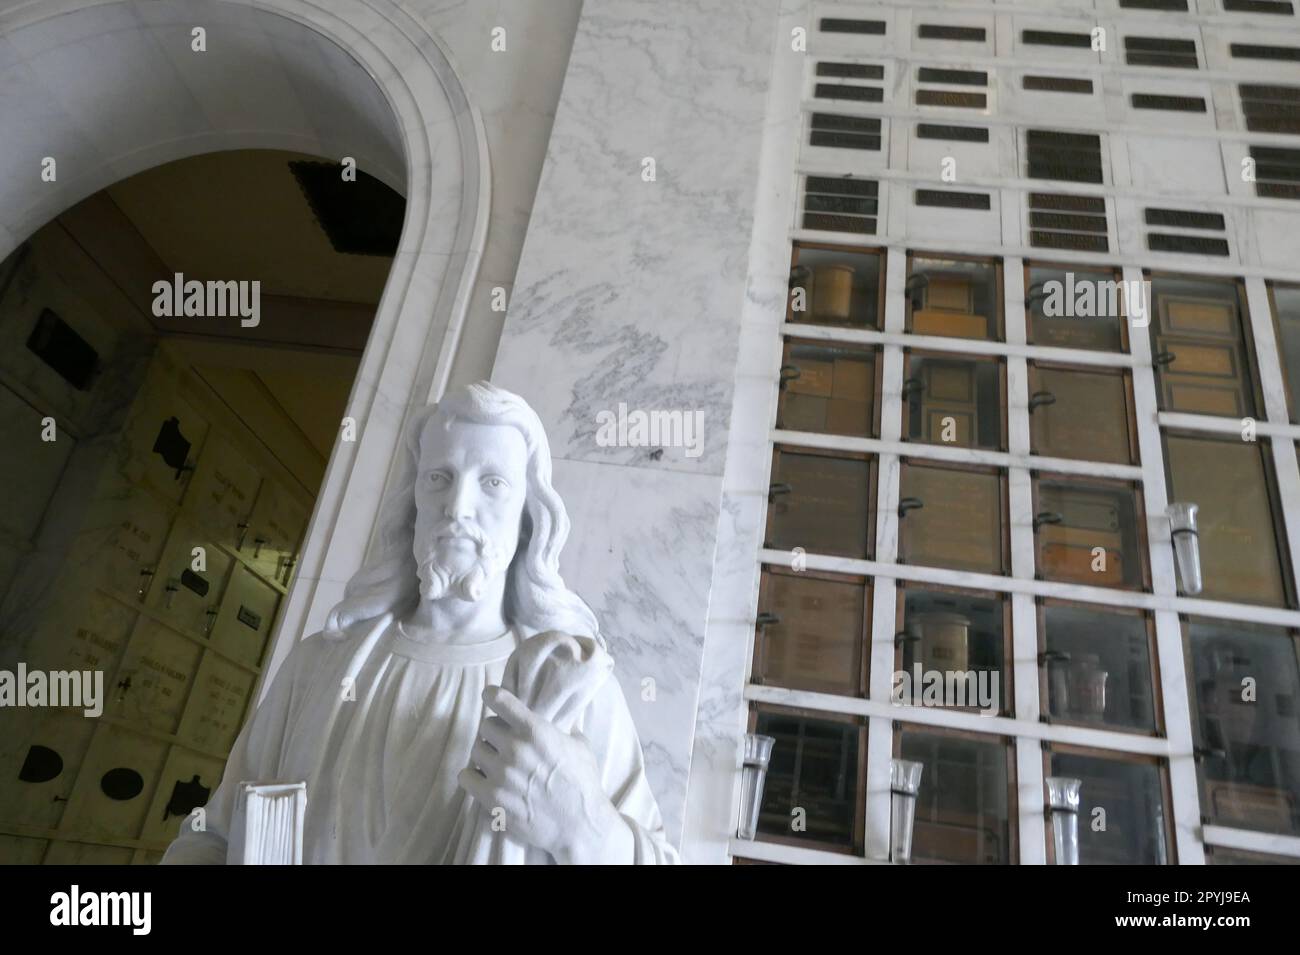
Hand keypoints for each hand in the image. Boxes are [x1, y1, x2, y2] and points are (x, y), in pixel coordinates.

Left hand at [457, 686, 631, 863]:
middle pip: (485, 726)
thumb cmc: (583, 784)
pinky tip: (485, 779)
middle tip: (504, 743)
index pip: (499, 700)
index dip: (492, 695)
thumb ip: (564, 729)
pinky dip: (473, 776)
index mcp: (535, 730)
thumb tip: (561, 721)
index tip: (490, 696)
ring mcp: (500, 774)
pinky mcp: (491, 798)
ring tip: (497, 764)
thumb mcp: (580, 746)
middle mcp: (514, 749)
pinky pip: (465, 776)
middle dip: (494, 733)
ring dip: (485, 755)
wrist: (579, 825)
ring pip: (475, 750)